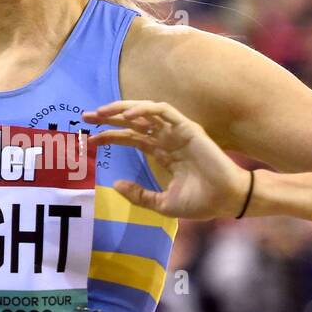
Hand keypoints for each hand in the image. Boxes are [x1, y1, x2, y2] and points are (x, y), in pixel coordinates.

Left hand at [84, 99, 252, 219]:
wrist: (225, 200)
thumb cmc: (200, 202)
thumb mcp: (162, 203)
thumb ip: (139, 195)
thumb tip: (115, 185)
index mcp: (163, 153)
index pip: (131, 138)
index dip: (110, 137)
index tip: (90, 141)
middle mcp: (168, 139)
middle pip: (133, 122)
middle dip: (109, 117)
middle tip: (86, 117)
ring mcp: (177, 132)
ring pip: (145, 112)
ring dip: (123, 108)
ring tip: (102, 112)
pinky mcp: (187, 127)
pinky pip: (163, 111)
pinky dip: (145, 109)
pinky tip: (128, 115)